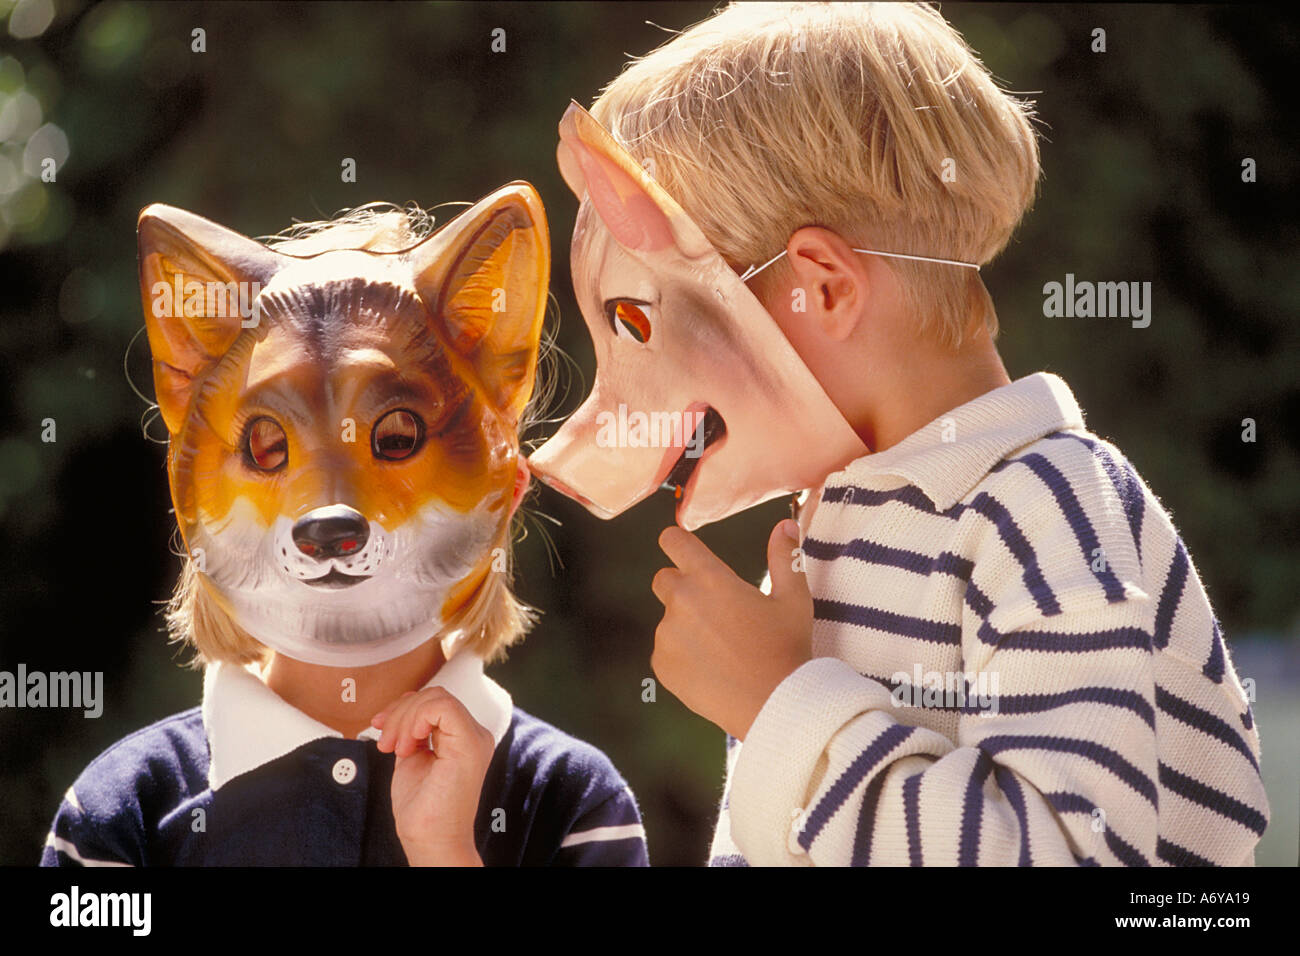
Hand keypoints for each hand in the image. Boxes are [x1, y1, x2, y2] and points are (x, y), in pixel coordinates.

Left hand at [371, 686, 494, 865]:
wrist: (430, 840)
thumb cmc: (423, 809)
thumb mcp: (413, 757)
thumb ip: (413, 731)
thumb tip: (401, 706)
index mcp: (462, 737)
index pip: (434, 701)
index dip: (402, 708)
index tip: (381, 728)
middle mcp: (474, 734)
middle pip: (433, 695)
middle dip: (399, 713)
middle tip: (386, 743)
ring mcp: (475, 738)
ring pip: (435, 698)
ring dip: (404, 719)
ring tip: (396, 748)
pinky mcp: (470, 744)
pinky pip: (442, 707)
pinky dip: (416, 719)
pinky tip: (409, 745)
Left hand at [651, 518, 812, 739]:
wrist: (774, 704)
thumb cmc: (786, 649)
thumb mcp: (793, 599)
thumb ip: (785, 557)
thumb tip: (784, 525)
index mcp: (710, 579)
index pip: (674, 542)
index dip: (677, 542)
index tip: (681, 547)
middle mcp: (681, 601)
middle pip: (664, 579)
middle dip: (682, 587)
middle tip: (714, 609)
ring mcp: (667, 635)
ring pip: (668, 619)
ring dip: (685, 625)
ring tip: (721, 647)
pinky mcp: (662, 665)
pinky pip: (665, 651)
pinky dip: (682, 655)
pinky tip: (712, 667)